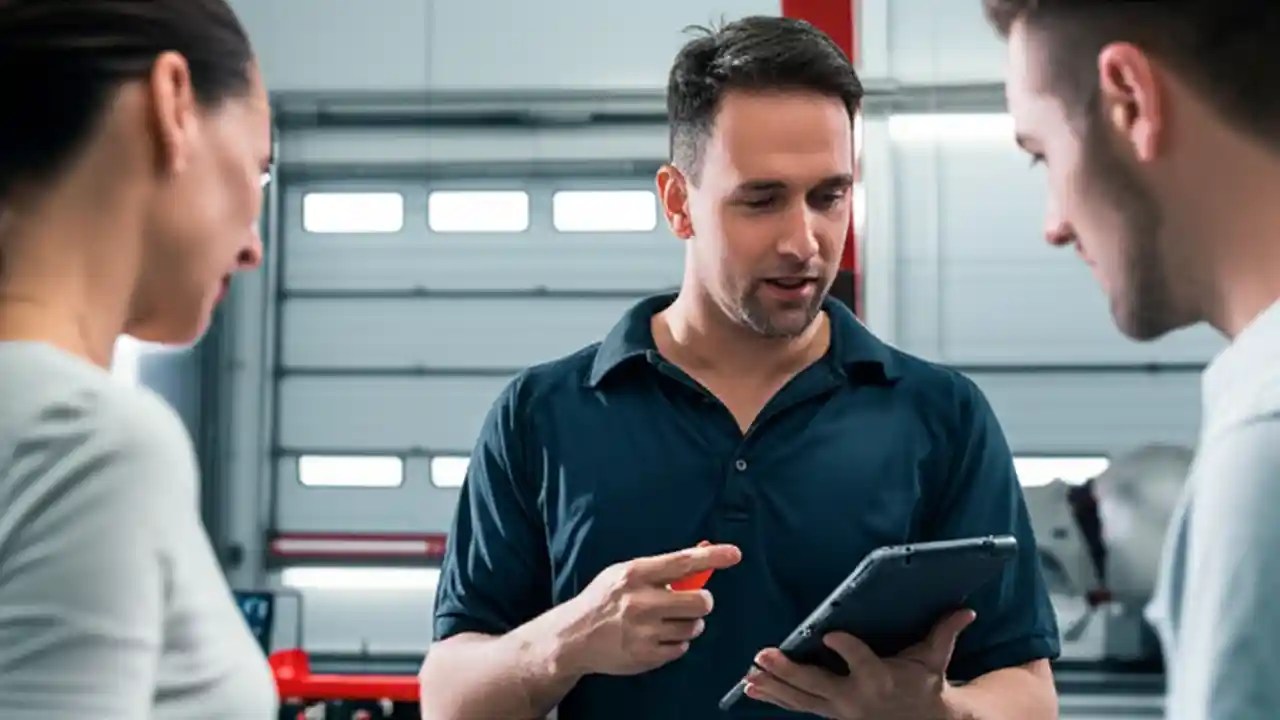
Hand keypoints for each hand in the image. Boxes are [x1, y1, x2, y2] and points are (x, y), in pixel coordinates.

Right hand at [556, 543, 741, 676]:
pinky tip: (657, 637)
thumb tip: (701, 557)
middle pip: (700, 602)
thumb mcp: (624, 574)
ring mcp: (643, 631)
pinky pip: (682, 648)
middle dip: (702, 602)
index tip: (734, 554)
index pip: (682, 562)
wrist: (574, 636)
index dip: (712, 557)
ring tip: (668, 621)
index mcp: (635, 574)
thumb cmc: (604, 600)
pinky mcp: (646, 655)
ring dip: (689, 624)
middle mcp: (640, 602)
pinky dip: (676, 643)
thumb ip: (660, 569)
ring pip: (694, 627)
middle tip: (692, 603)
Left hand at [743, 609, 976, 719]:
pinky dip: (774, 698)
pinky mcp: (828, 713)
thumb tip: (966, 610)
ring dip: (773, 685)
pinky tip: (750, 688)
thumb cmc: (925, 685)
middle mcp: (855, 696)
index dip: (847, 649)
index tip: (831, 634)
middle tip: (764, 655)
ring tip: (749, 675)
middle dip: (789, 671)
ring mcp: (839, 709)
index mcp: (880, 678)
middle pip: (818, 684)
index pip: (862, 661)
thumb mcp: (935, 660)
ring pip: (800, 698)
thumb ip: (945, 633)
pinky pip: (797, 706)